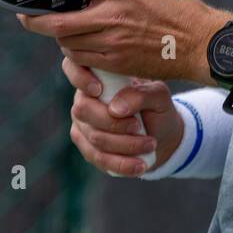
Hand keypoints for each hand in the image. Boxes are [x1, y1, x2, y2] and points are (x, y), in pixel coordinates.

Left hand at [16, 0, 232, 84]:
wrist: (200, 43)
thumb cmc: (178, 9)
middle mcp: (112, 16)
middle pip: (58, 23)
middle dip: (34, 21)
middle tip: (24, 16)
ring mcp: (113, 42)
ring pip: (68, 44)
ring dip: (58, 38)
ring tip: (58, 30)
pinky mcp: (117, 63)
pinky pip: (84, 60)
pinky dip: (75, 53)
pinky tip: (79, 46)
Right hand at [61, 56, 184, 177]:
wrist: (160, 135)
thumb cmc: (156, 107)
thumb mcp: (158, 96)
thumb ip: (141, 95)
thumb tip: (116, 109)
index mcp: (96, 76)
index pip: (72, 66)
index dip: (79, 77)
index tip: (98, 90)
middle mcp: (83, 99)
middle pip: (83, 110)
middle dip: (113, 122)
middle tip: (139, 126)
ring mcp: (82, 125)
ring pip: (94, 138)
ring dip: (124, 145)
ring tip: (150, 144)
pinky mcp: (87, 148)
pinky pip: (98, 158)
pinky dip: (121, 164)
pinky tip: (140, 166)